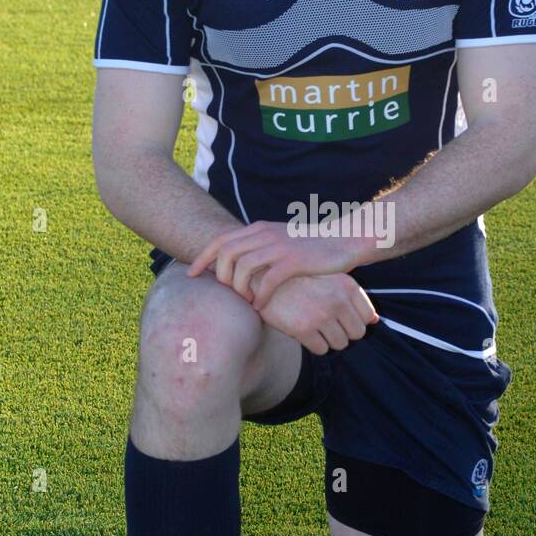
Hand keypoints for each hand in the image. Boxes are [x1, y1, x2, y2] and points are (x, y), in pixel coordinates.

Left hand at [186, 219, 364, 310]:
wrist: (344, 239)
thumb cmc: (312, 246)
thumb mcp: (280, 240)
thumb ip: (259, 247)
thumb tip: (238, 263)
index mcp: (259, 228)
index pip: (220, 240)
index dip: (202, 258)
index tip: (191, 275)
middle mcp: (265, 234)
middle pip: (226, 253)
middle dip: (220, 277)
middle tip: (227, 294)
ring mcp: (279, 247)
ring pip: (243, 267)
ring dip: (239, 288)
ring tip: (245, 301)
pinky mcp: (294, 261)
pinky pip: (267, 281)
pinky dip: (259, 296)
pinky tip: (260, 307)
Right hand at [256, 273, 378, 354]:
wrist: (262, 277)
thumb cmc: (297, 279)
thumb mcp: (328, 279)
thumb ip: (353, 298)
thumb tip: (376, 321)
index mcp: (346, 285)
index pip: (368, 317)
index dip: (355, 321)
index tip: (341, 318)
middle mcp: (338, 299)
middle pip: (357, 333)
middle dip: (343, 333)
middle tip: (325, 324)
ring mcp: (322, 314)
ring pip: (340, 343)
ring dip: (328, 340)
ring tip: (313, 325)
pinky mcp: (304, 328)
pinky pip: (321, 349)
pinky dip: (313, 344)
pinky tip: (303, 330)